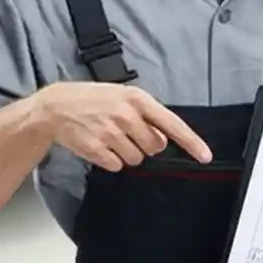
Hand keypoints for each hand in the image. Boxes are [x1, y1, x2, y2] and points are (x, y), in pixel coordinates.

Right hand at [30, 82, 211, 170]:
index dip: (192, 142)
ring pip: (136, 159)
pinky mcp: (97, 149)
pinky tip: (99, 145)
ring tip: (109, 137)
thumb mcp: (122, 96)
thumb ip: (146, 115)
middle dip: (144, 144)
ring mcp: (111, 133)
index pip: (172, 124)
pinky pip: (117, 166)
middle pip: (155, 147)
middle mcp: (126, 115)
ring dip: (126, 153)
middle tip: (126, 133)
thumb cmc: (92, 99)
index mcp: (137, 99)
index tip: (205, 156)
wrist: (56, 107)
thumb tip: (163, 140)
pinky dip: (110, 160)